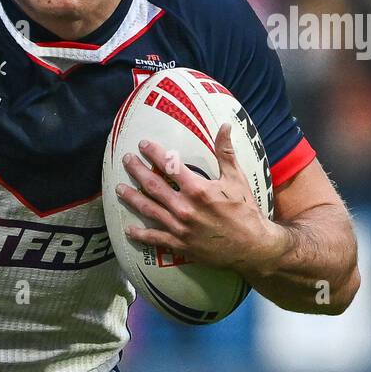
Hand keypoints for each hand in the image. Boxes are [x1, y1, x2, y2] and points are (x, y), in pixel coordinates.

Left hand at [115, 123, 288, 277]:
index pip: (169, 166)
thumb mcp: (237, 179)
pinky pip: (154, 238)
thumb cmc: (245, 211)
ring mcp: (179, 227)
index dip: (154, 153)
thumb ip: (226, 152)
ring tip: (118, 189)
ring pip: (148, 209)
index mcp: (198, 189)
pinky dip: (140, 235)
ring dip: (131, 198)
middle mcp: (184, 208)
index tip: (142, 144)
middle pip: (152, 185)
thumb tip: (225, 125)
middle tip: (125, 160)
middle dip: (136, 171)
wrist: (252, 247)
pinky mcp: (179, 244)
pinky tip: (128, 230)